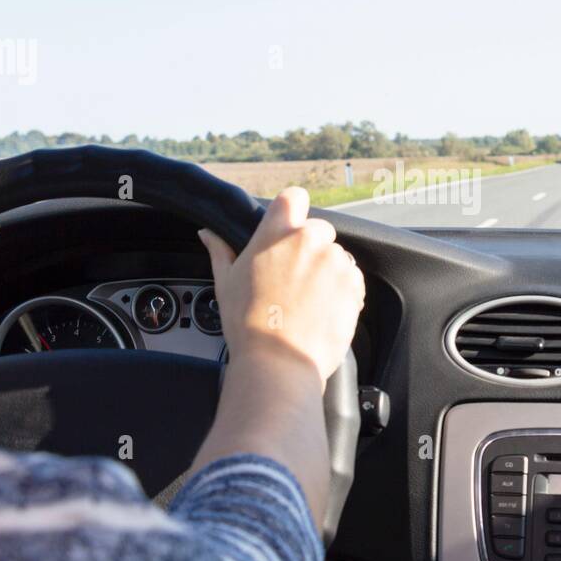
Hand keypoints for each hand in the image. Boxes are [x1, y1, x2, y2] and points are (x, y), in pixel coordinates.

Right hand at [198, 187, 364, 387]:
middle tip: (292, 278)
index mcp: (276, 233)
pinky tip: (320, 310)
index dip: (292, 211)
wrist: (279, 363)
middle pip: (317, 230)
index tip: (288, 228)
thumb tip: (207, 233)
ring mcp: (334, 262)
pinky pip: (351, 278)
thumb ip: (220, 250)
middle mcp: (309, 241)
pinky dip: (341, 290)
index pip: (294, 197)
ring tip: (306, 300)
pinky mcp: (353, 285)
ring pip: (335, 255)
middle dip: (309, 248)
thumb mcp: (225, 283)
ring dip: (326, 270)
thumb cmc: (248, 325)